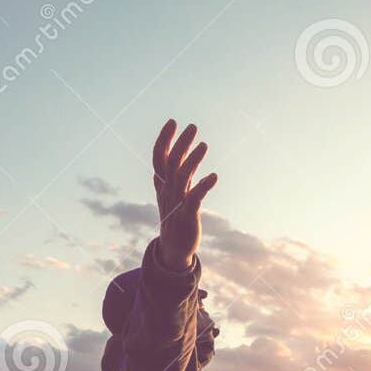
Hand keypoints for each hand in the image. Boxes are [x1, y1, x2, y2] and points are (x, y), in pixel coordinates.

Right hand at [152, 119, 218, 270]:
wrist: (175, 249)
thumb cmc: (174, 221)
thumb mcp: (167, 201)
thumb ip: (164, 184)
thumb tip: (156, 173)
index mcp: (164, 185)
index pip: (159, 158)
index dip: (164, 139)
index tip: (173, 121)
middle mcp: (168, 191)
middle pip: (170, 163)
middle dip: (180, 143)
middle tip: (192, 126)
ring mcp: (177, 203)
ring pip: (181, 177)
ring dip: (192, 160)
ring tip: (204, 145)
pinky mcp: (187, 215)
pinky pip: (194, 198)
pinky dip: (203, 186)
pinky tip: (214, 176)